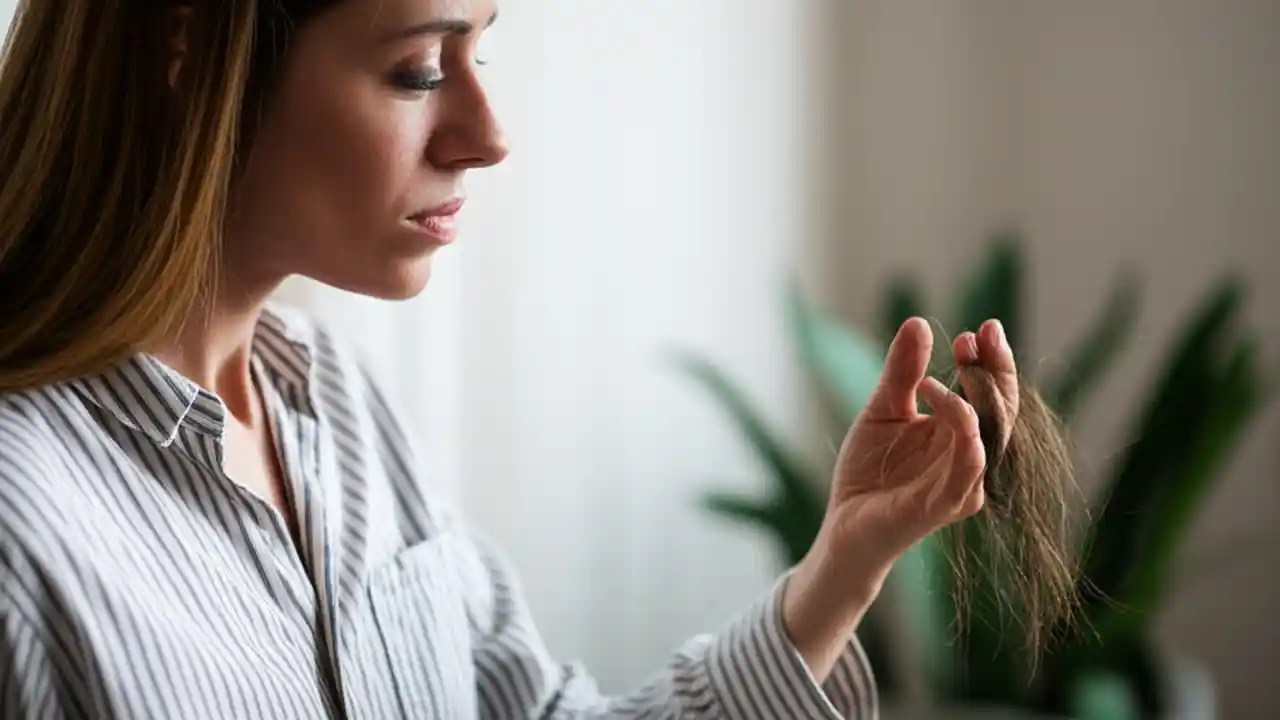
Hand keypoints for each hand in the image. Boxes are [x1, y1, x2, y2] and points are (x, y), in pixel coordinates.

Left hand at [782, 316, 1019, 679]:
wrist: (842, 525)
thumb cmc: (868, 471)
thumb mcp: (882, 411)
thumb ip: (902, 372)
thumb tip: (918, 322)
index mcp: (958, 433)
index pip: (988, 393)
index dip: (989, 361)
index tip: (978, 329)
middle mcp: (968, 457)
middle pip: (997, 411)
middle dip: (993, 370)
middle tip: (978, 335)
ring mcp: (959, 484)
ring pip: (986, 438)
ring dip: (973, 399)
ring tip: (952, 365)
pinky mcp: (942, 507)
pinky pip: (967, 475)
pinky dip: (967, 445)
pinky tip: (957, 412)